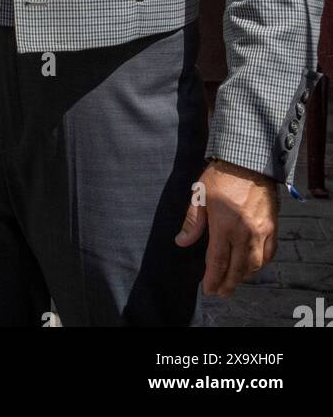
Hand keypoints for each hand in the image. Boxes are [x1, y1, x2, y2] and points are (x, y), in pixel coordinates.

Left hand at [175, 159, 278, 295]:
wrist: (249, 160)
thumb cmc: (221, 175)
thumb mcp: (200, 195)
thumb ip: (192, 222)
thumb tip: (181, 242)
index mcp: (224, 226)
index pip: (217, 261)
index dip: (213, 279)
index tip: (208, 289)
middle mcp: (244, 233)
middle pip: (237, 268)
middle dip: (228, 283)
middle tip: (221, 292)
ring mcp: (261, 231)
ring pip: (254, 264)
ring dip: (243, 276)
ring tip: (234, 280)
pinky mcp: (272, 226)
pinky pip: (268, 253)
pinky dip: (261, 263)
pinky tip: (253, 265)